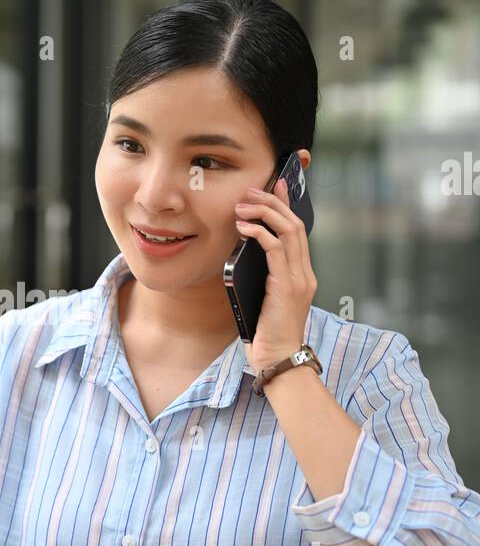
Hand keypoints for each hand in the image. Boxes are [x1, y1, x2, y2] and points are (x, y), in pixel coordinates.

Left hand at [234, 176, 316, 369]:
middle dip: (273, 202)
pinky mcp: (288, 286)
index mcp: (301, 275)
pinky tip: (243, 228)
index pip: (297, 230)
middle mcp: (305, 273)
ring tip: (242, 205)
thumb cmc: (266, 334)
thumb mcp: (263, 299)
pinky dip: (260, 233)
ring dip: (265, 213)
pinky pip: (276, 248)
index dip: (286, 205)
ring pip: (289, 230)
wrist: (278, 359)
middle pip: (295, 224)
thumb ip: (261, 277)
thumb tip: (241, 252)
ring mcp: (299, 279)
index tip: (273, 186)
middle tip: (250, 191)